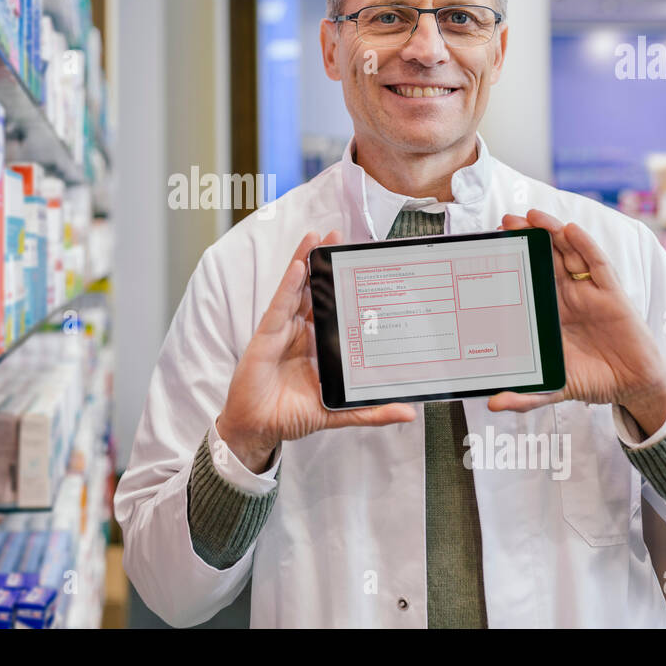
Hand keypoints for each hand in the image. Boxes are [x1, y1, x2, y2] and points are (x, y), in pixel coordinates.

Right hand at [217, 229, 416, 472]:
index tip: (358, 262)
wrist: (259, 429)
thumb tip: (406, 412)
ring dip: (305, 261)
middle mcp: (300, 332)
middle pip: (313, 290)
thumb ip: (370, 411)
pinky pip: (279, 306)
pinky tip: (299, 268)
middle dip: (324, 262)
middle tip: (339, 236)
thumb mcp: (338, 412)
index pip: (332, 307)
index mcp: (318, 344)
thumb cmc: (291, 416)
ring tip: (317, 237)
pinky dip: (289, 286)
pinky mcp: (266, 336)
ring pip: (296, 290)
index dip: (342, 284)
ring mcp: (282, 331)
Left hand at [488, 209, 665, 432]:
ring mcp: (589, 292)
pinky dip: (585, 245)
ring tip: (532, 215)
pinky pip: (598, 265)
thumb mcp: (554, 389)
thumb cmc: (593, 381)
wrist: (633, 387)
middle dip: (527, 238)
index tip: (489, 246)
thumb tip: (494, 404)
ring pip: (569, 254)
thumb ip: (526, 396)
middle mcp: (566, 297)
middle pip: (544, 259)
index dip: (512, 262)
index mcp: (548, 313)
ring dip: (552, 232)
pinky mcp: (612, 294)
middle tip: (505, 221)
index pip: (526, 279)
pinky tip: (571, 230)